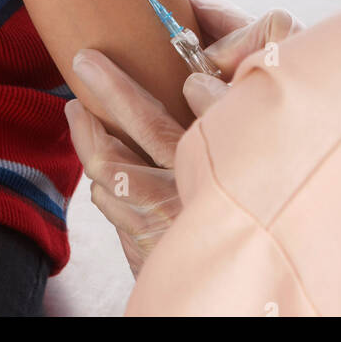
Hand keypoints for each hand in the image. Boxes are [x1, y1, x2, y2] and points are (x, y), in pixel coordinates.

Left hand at [64, 0, 302, 274]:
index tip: (86, 61)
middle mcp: (164, 201)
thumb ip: (224, 110)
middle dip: (85, 125)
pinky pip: (117, 221)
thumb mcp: (253, 148)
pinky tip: (115, 183)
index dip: (110, 86)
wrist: (263, 279)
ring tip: (90, 137)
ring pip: (105, 192)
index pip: (141, 118)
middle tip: (75, 102)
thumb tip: (193, 81)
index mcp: (192, 166)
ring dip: (94, 161)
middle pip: (106, 158)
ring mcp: (152, 234)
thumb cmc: (265, 200)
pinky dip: (112, 197)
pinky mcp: (148, 258)